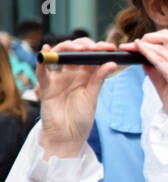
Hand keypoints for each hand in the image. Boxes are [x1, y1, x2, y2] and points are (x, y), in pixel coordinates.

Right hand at [36, 38, 120, 158]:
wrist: (68, 135)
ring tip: (77, 48)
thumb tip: (112, 63)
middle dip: (84, 45)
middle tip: (93, 47)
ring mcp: (58, 78)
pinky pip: (42, 71)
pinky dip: (42, 59)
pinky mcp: (45, 86)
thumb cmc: (82, 117)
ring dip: (66, 48)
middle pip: (74, 52)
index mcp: (86, 75)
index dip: (99, 49)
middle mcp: (71, 73)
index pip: (91, 56)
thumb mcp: (92, 97)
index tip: (110, 47)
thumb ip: (99, 79)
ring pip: (59, 56)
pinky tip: (46, 49)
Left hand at [123, 30, 167, 112]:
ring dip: (149, 42)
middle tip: (140, 43)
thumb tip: (143, 59)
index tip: (138, 41)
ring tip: (137, 45)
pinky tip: (139, 48)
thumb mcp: (163, 84)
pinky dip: (149, 52)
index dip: (155, 37)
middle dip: (155, 36)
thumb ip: (155, 71)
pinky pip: (162, 60)